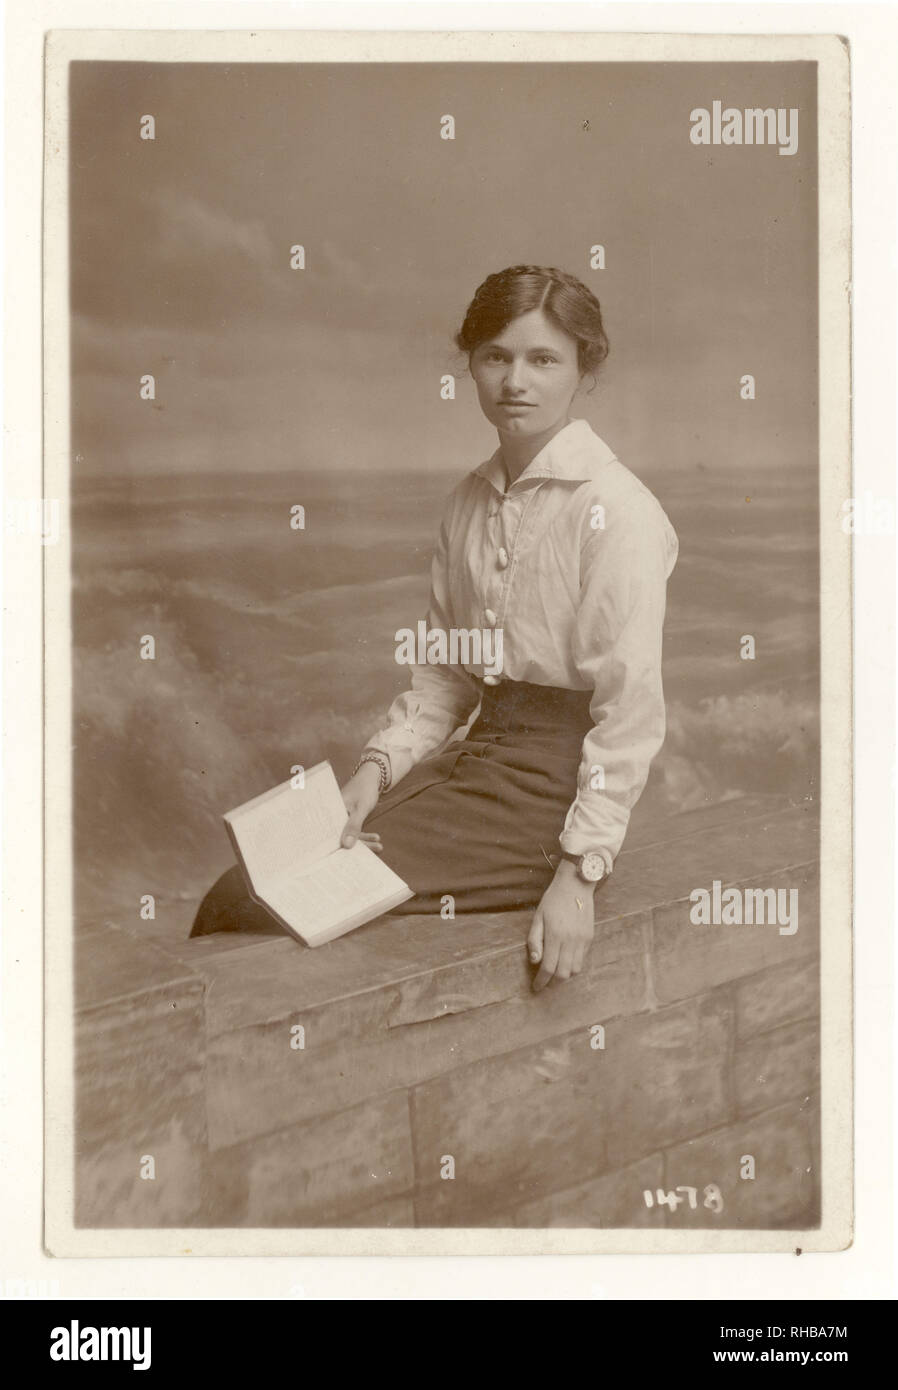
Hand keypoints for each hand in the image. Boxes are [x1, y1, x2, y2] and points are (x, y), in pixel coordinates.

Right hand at [339, 761, 383, 851]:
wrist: (371, 778)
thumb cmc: (364, 789)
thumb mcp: (361, 809)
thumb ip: (354, 826)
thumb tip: (346, 846)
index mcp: (331, 813)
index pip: (330, 834)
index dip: (337, 847)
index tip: (348, 859)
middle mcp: (334, 818)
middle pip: (341, 837)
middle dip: (357, 847)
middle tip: (370, 854)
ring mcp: (342, 820)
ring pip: (350, 836)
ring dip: (365, 842)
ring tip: (379, 847)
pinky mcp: (350, 821)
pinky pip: (356, 833)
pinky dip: (366, 836)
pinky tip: (377, 839)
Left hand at [527, 860, 594, 991]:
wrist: (576, 885)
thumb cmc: (553, 900)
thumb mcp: (538, 917)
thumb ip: (534, 940)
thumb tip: (534, 961)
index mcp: (555, 936)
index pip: (548, 967)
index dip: (541, 981)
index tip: (536, 988)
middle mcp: (571, 941)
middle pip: (563, 974)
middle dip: (552, 983)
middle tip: (544, 984)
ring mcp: (582, 940)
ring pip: (575, 970)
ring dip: (564, 976)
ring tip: (554, 975)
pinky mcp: (589, 938)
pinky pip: (582, 959)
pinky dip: (573, 966)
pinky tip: (565, 962)